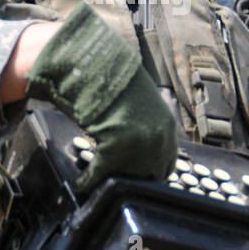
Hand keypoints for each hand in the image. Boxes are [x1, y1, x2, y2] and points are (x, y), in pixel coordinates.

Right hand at [23, 1, 177, 192]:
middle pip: (147, 175)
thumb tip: (141, 140)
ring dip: (108, 182)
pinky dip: (87, 180)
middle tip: (116, 182)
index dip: (150, 172)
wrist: (101, 66)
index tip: (138, 176)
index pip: (166, 164)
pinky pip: (98, 175)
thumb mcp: (145, 103)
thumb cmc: (118, 81)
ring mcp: (137, 148)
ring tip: (96, 183)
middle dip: (131, 179)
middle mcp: (158, 141)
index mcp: (167, 129)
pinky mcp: (113, 152)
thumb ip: (148, 124)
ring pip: (122, 178)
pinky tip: (81, 183)